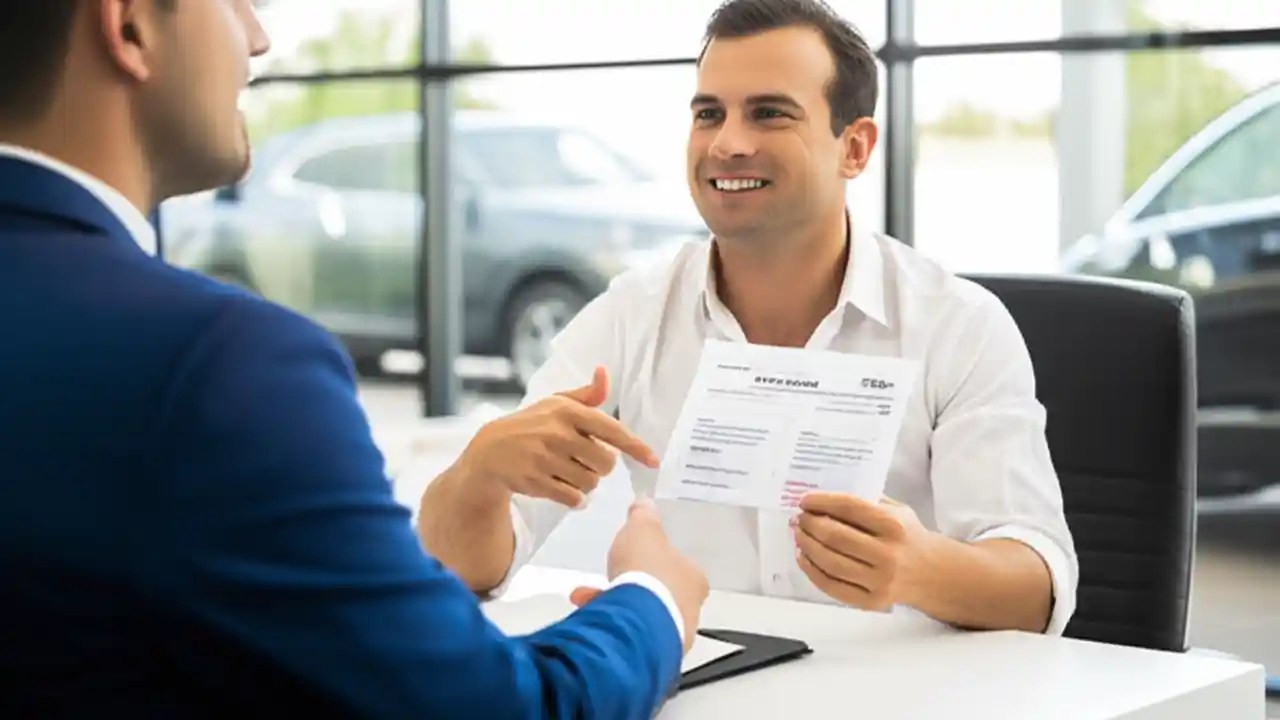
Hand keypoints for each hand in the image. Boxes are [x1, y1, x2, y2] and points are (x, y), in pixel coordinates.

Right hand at [456, 366, 658, 506]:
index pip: (612, 430)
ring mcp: (545, 458)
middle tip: (583, 460)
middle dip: (600, 467)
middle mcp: (557, 433)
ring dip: (586, 483)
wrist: (489, 452)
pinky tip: (563, 489)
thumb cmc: (530, 425)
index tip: (654, 461)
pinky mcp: (536, 481)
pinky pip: (573, 498)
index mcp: (567, 411)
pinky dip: (575, 499)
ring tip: (568, 472)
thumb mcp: (556, 404)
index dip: (636, 447)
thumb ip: (586, 395)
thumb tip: (605, 373)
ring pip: (591, 483)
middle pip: (606, 463)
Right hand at [570, 498, 708, 652]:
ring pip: (641, 615)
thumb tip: (645, 504)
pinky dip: (610, 623)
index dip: (655, 561)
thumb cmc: (646, 571)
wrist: (637, 621)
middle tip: (606, 580)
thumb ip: (643, 517)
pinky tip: (588, 616)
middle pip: (658, 593)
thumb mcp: (642, 531)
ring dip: (615, 604)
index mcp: (694, 579)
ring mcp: (672, 634)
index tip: (634, 558)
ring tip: (584, 598)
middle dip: (628, 585)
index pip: (680, 568)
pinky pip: (629, 633)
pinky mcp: (651, 653)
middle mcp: (689, 609)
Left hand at [793, 493, 928, 611]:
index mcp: (894, 526)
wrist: (934, 573)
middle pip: (835, 537)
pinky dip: (812, 571)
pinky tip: (804, 558)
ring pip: (830, 563)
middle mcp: (888, 554)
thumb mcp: (898, 510)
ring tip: (798, 535)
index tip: (804, 501)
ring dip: (807, 546)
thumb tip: (824, 499)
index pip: (849, 508)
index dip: (822, 502)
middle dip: (810, 525)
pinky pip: (833, 587)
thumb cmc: (909, 537)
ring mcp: (880, 581)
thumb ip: (867, 502)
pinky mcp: (872, 601)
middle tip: (798, 519)